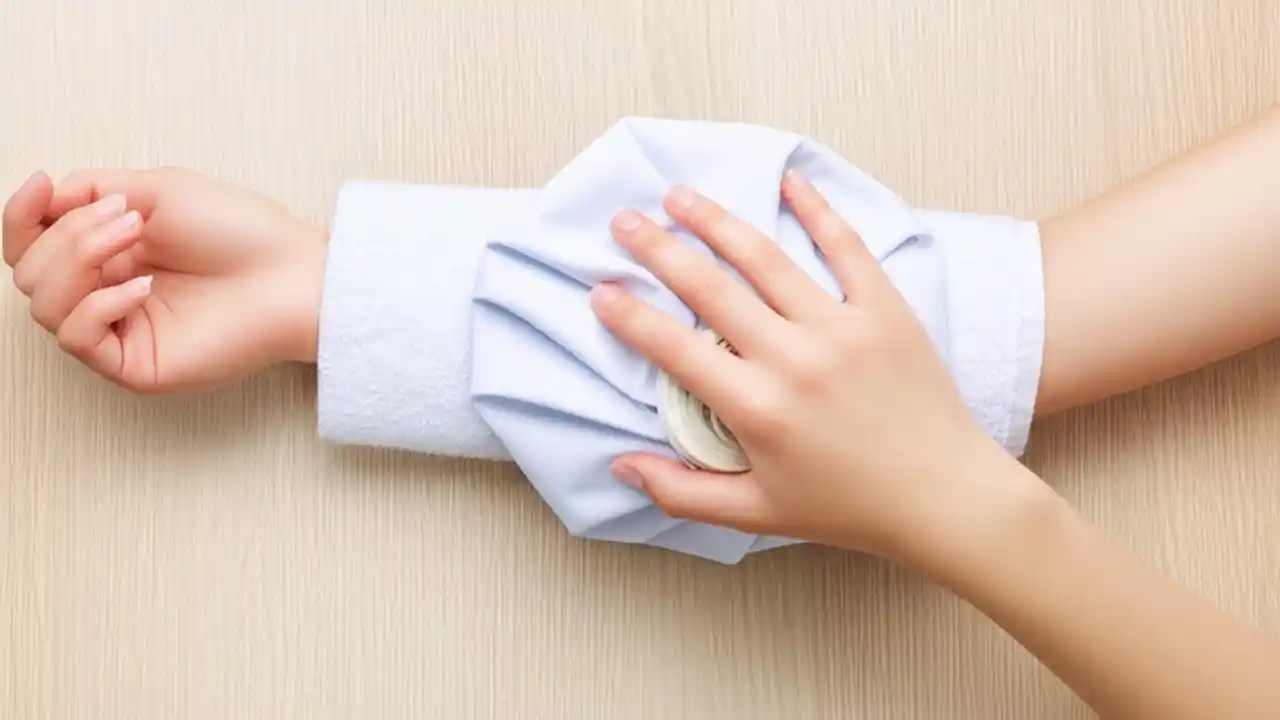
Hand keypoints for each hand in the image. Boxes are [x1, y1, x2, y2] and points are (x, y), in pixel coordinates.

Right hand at [3, 168, 324, 393]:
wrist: (293, 275)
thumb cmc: (243, 233)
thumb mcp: (158, 189)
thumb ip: (93, 188)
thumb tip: (47, 196)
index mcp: (110, 254)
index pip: (32, 244)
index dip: (20, 216)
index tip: (39, 186)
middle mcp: (108, 293)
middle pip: (31, 271)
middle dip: (70, 235)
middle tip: (127, 220)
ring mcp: (120, 332)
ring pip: (44, 304)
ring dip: (81, 260)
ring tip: (136, 239)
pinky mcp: (134, 365)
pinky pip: (78, 338)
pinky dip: (99, 303)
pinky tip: (143, 287)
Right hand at [590, 171, 1044, 564]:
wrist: (944, 497)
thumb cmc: (847, 508)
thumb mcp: (757, 513)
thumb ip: (682, 492)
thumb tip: (620, 465)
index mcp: (756, 408)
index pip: (673, 349)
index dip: (629, 317)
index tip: (600, 290)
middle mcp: (793, 359)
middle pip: (710, 288)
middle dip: (658, 249)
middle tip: (623, 221)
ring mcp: (841, 327)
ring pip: (765, 258)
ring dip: (716, 221)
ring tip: (679, 196)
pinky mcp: (885, 310)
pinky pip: (845, 248)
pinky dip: (816, 210)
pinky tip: (787, 181)